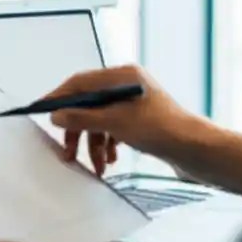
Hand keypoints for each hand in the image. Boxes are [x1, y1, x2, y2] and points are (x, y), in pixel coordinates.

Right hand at [44, 65, 241, 199]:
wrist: (200, 151)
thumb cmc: (164, 130)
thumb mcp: (116, 124)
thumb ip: (82, 118)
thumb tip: (56, 115)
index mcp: (123, 76)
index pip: (80, 82)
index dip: (59, 98)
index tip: (41, 111)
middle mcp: (128, 86)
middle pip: (89, 104)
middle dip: (78, 130)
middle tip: (68, 152)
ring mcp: (135, 104)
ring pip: (101, 121)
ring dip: (94, 144)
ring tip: (97, 166)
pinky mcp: (142, 122)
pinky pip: (114, 130)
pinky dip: (108, 146)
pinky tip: (110, 161)